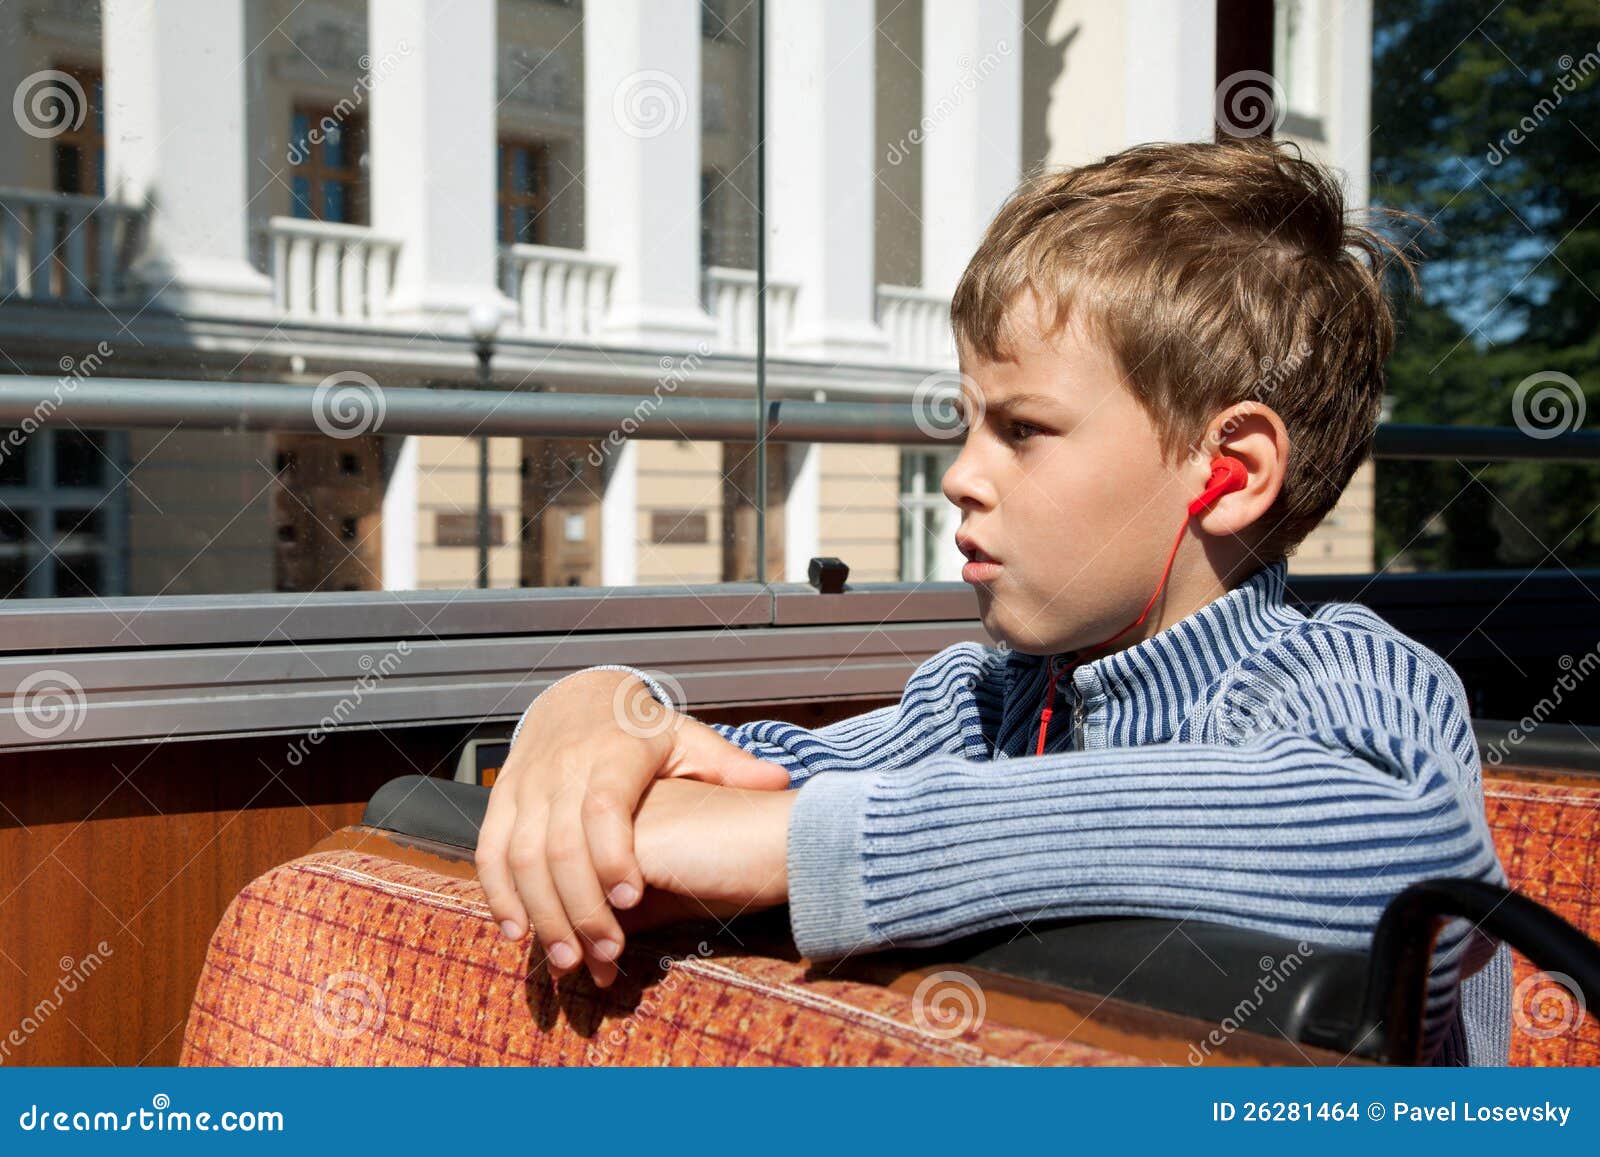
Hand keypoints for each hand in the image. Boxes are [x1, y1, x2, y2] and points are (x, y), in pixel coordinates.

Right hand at [476, 670, 788, 985]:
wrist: (576, 695)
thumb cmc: (640, 730)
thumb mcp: (687, 739)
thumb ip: (729, 767)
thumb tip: (779, 781)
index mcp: (614, 752)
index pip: (605, 806)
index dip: (613, 854)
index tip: (633, 899)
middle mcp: (563, 766)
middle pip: (560, 842)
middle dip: (578, 905)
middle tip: (602, 954)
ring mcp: (527, 783)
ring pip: (519, 853)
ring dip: (539, 911)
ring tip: (565, 958)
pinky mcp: (502, 798)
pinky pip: (490, 850)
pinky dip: (498, 894)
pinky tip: (518, 933)